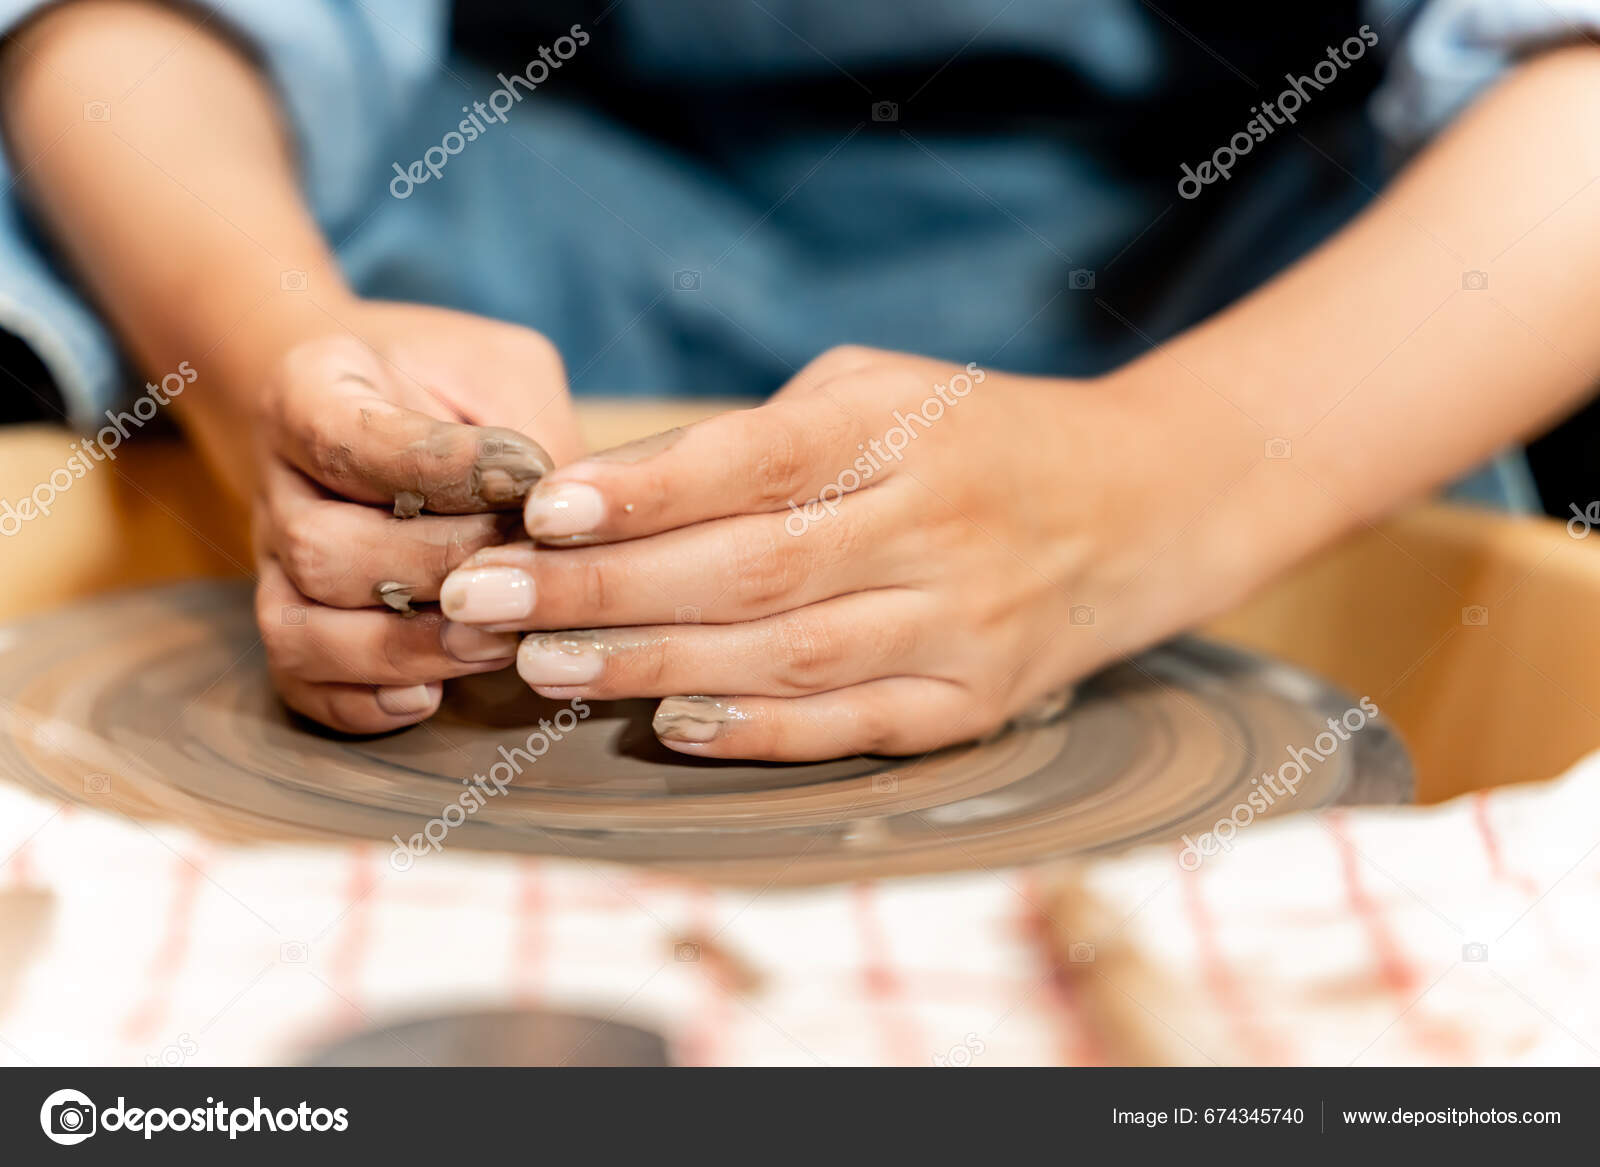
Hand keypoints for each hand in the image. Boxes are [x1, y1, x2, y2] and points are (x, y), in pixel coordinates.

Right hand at [252, 301, 581, 732]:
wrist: (372, 395)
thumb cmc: (446, 381)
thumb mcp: (495, 365)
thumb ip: (525, 422)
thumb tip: (560, 517)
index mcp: (310, 392)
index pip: (348, 438)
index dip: (438, 469)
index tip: (523, 479)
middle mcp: (277, 484)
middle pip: (322, 548)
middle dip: (435, 571)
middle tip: (526, 573)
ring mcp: (275, 562)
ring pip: (301, 629)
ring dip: (405, 649)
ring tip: (495, 645)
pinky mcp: (293, 619)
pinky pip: (299, 683)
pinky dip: (360, 703)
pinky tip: (433, 697)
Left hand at [437, 345, 1262, 759]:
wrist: (1142, 506)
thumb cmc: (980, 435)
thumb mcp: (882, 392)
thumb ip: (762, 439)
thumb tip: (609, 501)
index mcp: (906, 428)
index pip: (755, 463)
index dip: (643, 492)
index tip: (538, 511)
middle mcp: (935, 528)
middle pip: (748, 568)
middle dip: (603, 589)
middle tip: (484, 603)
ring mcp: (960, 625)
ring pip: (785, 655)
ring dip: (654, 667)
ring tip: (542, 668)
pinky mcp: (973, 703)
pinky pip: (854, 725)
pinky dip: (761, 733)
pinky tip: (672, 727)